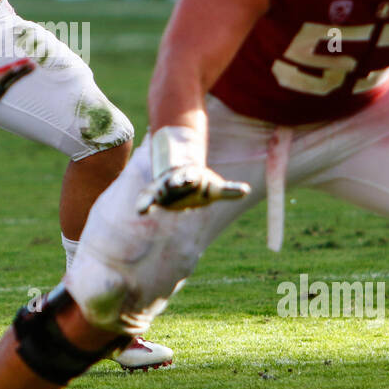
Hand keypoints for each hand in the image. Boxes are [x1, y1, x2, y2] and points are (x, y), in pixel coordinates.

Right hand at [137, 164, 251, 214]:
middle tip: (175, 183)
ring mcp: (162, 188)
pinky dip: (143, 204)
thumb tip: (248, 191)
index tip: (191, 179)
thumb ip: (230, 190)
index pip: (190, 176)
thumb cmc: (199, 186)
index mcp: (190, 177)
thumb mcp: (214, 189)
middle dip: (176, 181)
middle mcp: (174, 181)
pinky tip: (140, 211)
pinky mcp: (154, 195)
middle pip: (174, 181)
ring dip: (152, 196)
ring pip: (156, 189)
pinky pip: (146, 199)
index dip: (190, 178)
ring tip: (143, 207)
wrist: (179, 181)